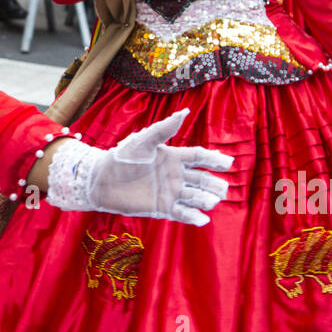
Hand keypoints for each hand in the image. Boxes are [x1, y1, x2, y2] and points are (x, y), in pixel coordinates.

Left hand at [45, 110, 233, 224]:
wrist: (102, 181)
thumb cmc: (122, 157)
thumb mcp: (142, 141)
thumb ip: (163, 129)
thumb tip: (184, 112)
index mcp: (173, 156)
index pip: (199, 157)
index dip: (214, 160)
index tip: (228, 163)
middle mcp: (175, 175)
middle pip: (202, 179)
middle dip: (214, 184)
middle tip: (223, 189)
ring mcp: (170, 192)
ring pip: (195, 197)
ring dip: (205, 200)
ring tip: (211, 201)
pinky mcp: (162, 208)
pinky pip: (182, 213)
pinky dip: (193, 216)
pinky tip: (202, 219)